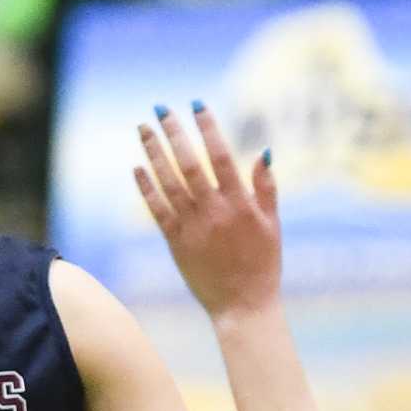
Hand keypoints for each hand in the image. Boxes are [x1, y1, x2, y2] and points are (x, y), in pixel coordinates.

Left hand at [133, 104, 281, 318]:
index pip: (221, 155)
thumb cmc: (262, 264)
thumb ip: (267, 188)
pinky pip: (157, 210)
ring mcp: (193, 227)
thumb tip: (263, 151)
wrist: (243, 306)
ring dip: (154, 153)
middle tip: (160, 108)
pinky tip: (137, 167)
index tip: (196, 104)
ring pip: (168, 182)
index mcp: (240, 203)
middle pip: (189, 163)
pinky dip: (146, 188)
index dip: (207, 128)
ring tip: (143, 128)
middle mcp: (214, 211)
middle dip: (174, 133)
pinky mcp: (176, 243)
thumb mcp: (273, 225)